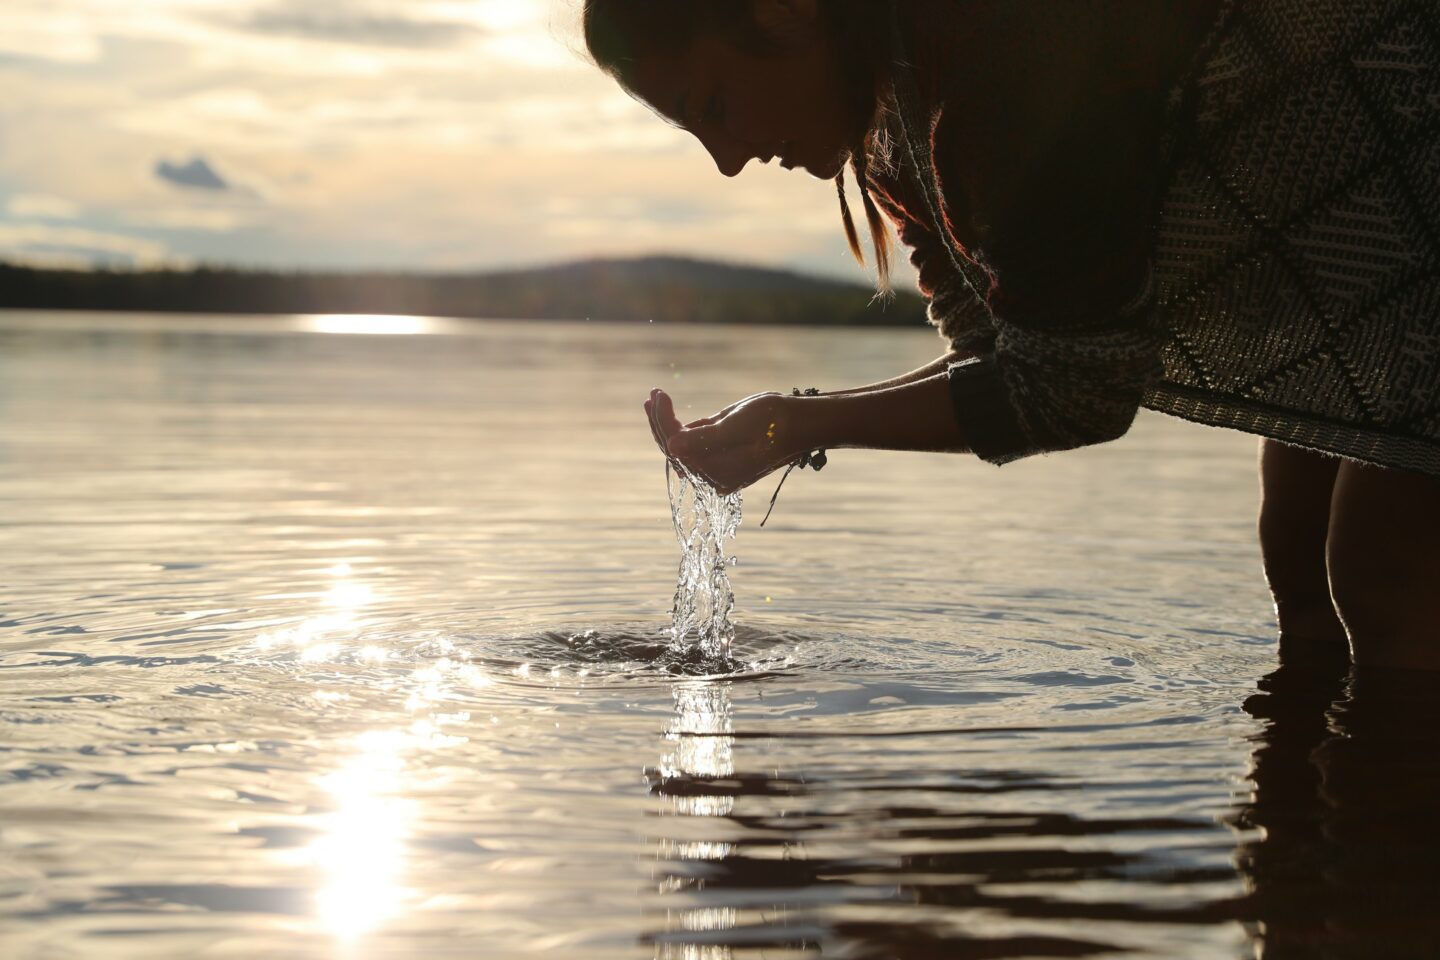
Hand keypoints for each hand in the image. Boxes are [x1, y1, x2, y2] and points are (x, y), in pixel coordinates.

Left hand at [643, 388, 802, 494]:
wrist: (799, 423)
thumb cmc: (773, 423)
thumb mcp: (736, 427)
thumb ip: (704, 439)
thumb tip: (672, 446)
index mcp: (716, 473)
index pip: (678, 448)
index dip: (663, 422)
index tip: (659, 394)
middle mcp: (713, 475)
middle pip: (675, 449)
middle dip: (659, 421)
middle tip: (652, 394)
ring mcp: (716, 465)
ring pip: (680, 445)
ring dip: (664, 422)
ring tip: (653, 398)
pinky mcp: (719, 454)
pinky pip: (691, 442)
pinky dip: (677, 425)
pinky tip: (666, 409)